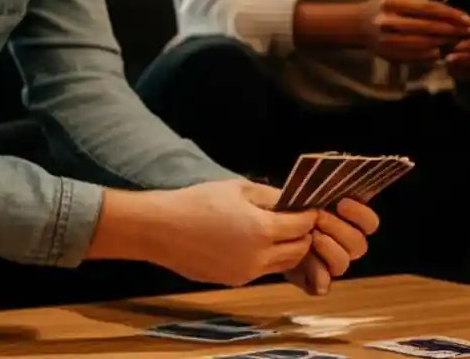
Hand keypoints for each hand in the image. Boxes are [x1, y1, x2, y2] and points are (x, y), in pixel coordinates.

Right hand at [147, 180, 316, 286]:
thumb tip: (293, 200)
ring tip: (281, 233)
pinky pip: (262, 271)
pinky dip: (268, 259)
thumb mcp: (239, 189)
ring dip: (289, 250)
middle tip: (299, 221)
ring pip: (283, 265)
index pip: (303, 227)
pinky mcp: (233, 281)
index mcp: (262, 230)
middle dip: (304, 235)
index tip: (309, 208)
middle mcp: (258, 257)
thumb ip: (272, 196)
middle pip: (299, 250)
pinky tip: (258, 243)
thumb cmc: (198, 202)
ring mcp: (245, 273)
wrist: (159, 229)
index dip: (310, 216)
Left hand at [284, 198, 379, 295]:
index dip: (361, 215)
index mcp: (347, 221)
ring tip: (312, 238)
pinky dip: (316, 279)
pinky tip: (304, 266)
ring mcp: (326, 263)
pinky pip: (321, 286)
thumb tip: (335, 201)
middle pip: (359, 245)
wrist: (253, 224)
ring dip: (331, 250)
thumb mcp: (299, 193)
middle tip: (319, 219)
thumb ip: (321, 194)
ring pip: (343, 264)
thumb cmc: (281, 204)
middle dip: (340, 230)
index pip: (370, 223)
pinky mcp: (309, 280)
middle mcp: (342, 244)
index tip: (342, 203)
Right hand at [362, 0, 469, 63]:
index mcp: (393, 2)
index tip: (469, 20)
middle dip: (454, 31)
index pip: (429, 8)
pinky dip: (431, 55)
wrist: (358, 24)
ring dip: (445, 44)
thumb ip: (423, 6)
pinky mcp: (388, 54)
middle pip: (429, 26)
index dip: (452, 15)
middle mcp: (389, 20)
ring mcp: (387, 39)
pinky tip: (443, 53)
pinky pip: (414, 56)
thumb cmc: (385, 8)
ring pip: (423, 43)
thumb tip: (454, 15)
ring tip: (462, 43)